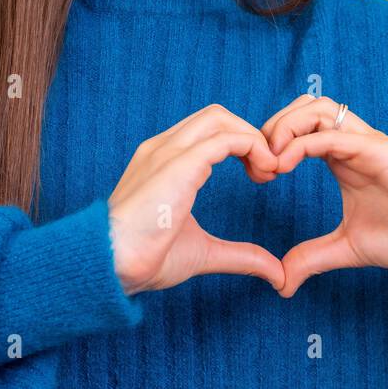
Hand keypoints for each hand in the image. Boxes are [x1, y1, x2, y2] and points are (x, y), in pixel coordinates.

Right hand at [108, 104, 285, 296]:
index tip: (260, 176)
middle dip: (250, 135)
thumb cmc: (145, 258)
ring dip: (253, 138)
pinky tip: (264, 171)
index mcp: (163, 162)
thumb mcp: (204, 253)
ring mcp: (168, 151)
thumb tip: (275, 272)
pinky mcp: (179, 162)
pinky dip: (252, 147)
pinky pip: (225, 138)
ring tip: (268, 171)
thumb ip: (240, 255)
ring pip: (220, 118)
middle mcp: (163, 148)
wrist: (111, 263)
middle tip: (268, 172)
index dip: (241, 144)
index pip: (208, 130)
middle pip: (217, 116)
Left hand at [261, 95, 387, 297]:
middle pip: (303, 106)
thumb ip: (313, 257)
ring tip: (271, 162)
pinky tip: (285, 165)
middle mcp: (351, 142)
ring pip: (317, 107)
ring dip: (284, 127)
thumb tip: (283, 282)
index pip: (299, 126)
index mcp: (342, 157)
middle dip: (272, 126)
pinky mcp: (377, 150)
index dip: (271, 143)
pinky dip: (301, 143)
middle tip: (259, 164)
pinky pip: (332, 133)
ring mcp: (365, 142)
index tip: (257, 176)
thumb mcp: (348, 248)